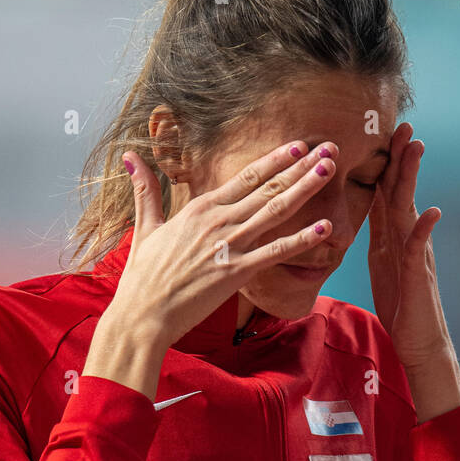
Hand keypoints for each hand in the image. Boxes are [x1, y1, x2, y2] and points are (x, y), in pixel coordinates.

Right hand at [112, 140, 337, 346]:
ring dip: (306, 188)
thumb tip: (130, 156)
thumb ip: (145, 190)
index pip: (246, 176)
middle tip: (329, 147)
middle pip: (268, 186)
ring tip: (329, 168)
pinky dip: (302, 239)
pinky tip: (325, 227)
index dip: (276, 159)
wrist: (142, 315)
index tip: (299, 144)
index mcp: (200, 208)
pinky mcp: (236, 273)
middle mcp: (218, 221)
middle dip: (301, 165)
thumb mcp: (145, 227)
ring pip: (276, 210)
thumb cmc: (143, 277)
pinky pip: (276, 252)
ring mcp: (229, 246)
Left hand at [367, 122, 449, 371]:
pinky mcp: (418, 278)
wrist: (419, 342)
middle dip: (400, 159)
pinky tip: (430, 211)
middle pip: (400, 193)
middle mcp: (406, 240)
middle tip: (402, 125)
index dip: (383, 164)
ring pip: (410, 211)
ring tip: (416, 149)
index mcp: (392, 237)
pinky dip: (423, 231)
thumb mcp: (381, 264)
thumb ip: (379, 235)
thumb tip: (368, 209)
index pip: (386, 193)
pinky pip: (419, 251)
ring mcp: (415, 256)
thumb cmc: (400, 306)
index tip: (382, 133)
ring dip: (412, 180)